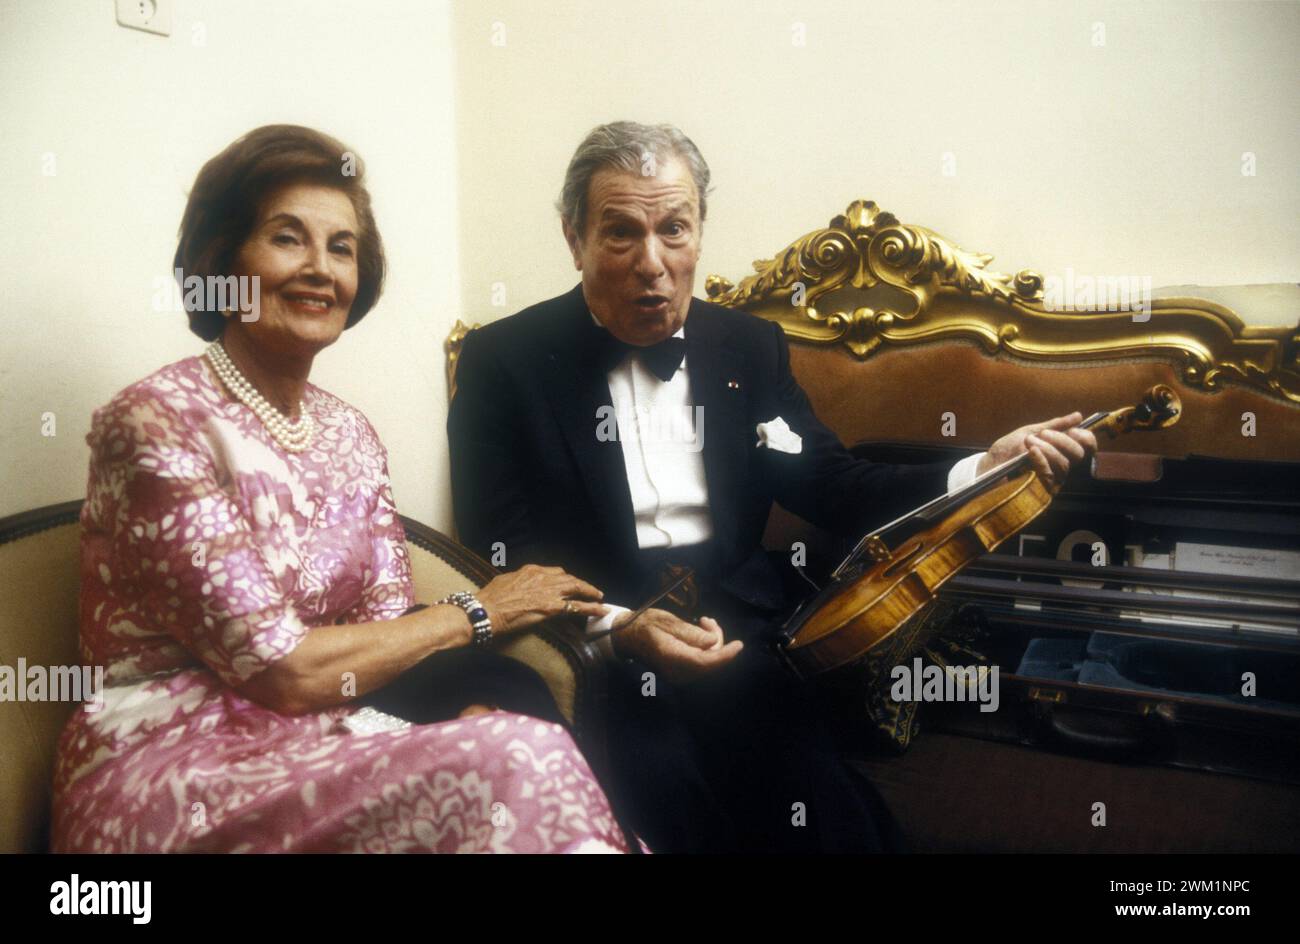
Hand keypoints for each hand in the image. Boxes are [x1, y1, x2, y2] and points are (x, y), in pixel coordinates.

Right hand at [476, 564, 606, 635]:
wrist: (484, 611)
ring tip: (599, 597)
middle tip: (589, 590)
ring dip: (590, 592)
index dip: (564, 579)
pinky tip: (601, 610)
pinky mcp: (551, 607)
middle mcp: (542, 577)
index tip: (568, 583)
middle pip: (568, 578)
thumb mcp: (503, 582)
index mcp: (531, 571)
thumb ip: (516, 581)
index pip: (554, 572)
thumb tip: (518, 585)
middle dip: (581, 584)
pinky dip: (592, 608)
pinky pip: (577, 607)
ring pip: (577, 588)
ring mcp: (548, 592)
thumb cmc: (488, 600)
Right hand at [610, 608, 742, 683]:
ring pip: (707, 664)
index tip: (739, 644)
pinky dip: (706, 649)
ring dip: (712, 644)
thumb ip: (690, 633)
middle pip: (709, 662)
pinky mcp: (680, 674)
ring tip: (703, 622)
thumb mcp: (667, 621)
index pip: (704, 662)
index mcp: (671, 656)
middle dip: (717, 642)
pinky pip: (700, 664)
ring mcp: (678, 676)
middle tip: (707, 620)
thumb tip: (713, 643)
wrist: (627, 636)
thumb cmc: (645, 624)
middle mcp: (676, 672)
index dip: (725, 655)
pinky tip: (701, 633)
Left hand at [978, 412, 1097, 492]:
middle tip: (1042, 434)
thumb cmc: (1008, 450)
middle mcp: (1061, 467)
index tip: (1073, 428)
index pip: (1087, 447)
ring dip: (1047, 448)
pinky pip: (1049, 475)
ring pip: (1063, 465)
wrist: (988, 465)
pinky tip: (1031, 452)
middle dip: (1062, 440)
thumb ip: (1053, 426)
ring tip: (1028, 441)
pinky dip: (1041, 460)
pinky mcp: (1041, 491)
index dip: (1086, 437)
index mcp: (1061, 451)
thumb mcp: (1030, 432)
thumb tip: (1078, 416)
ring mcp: (1053, 481)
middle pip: (1078, 455)